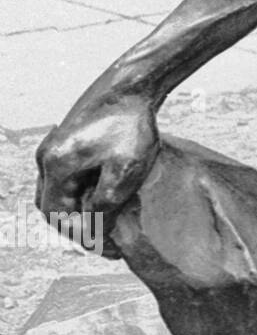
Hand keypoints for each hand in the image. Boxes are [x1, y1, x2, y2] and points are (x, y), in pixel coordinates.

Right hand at [35, 93, 158, 255]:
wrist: (132, 84)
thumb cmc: (132, 125)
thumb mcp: (126, 170)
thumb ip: (107, 203)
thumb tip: (96, 227)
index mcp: (55, 165)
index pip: (57, 217)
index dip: (82, 237)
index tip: (110, 250)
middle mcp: (46, 157)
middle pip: (52, 207)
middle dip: (78, 228)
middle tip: (109, 244)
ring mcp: (53, 147)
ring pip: (58, 193)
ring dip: (78, 212)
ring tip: (109, 226)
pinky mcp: (65, 140)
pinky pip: (66, 177)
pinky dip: (80, 193)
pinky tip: (105, 200)